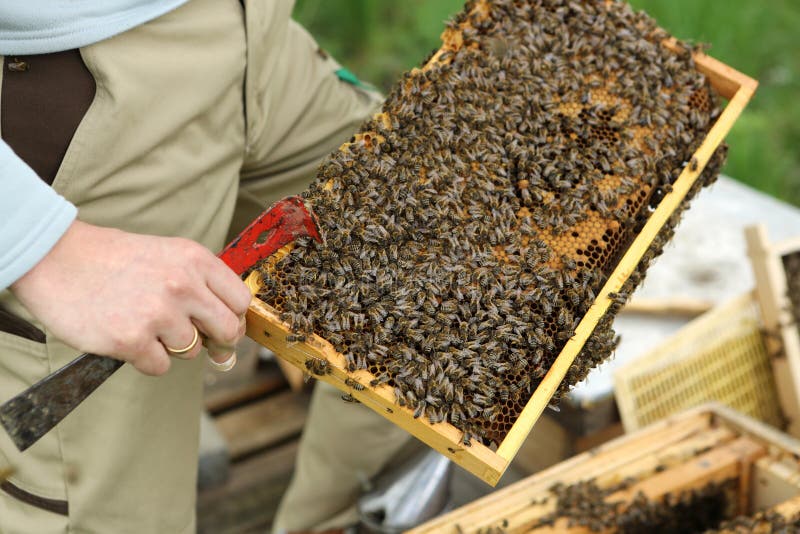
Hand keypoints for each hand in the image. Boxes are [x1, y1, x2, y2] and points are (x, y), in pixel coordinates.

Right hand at [10, 220, 251, 375]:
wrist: (54, 258)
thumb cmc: (112, 258)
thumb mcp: (167, 254)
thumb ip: (200, 283)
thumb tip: (230, 327)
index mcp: (195, 260)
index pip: (241, 301)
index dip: (233, 317)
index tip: (221, 325)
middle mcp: (183, 285)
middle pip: (228, 330)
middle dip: (215, 340)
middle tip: (192, 337)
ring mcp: (158, 313)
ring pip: (191, 351)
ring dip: (171, 347)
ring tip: (143, 324)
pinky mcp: (131, 340)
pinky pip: (160, 366)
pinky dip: (145, 360)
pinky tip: (126, 337)